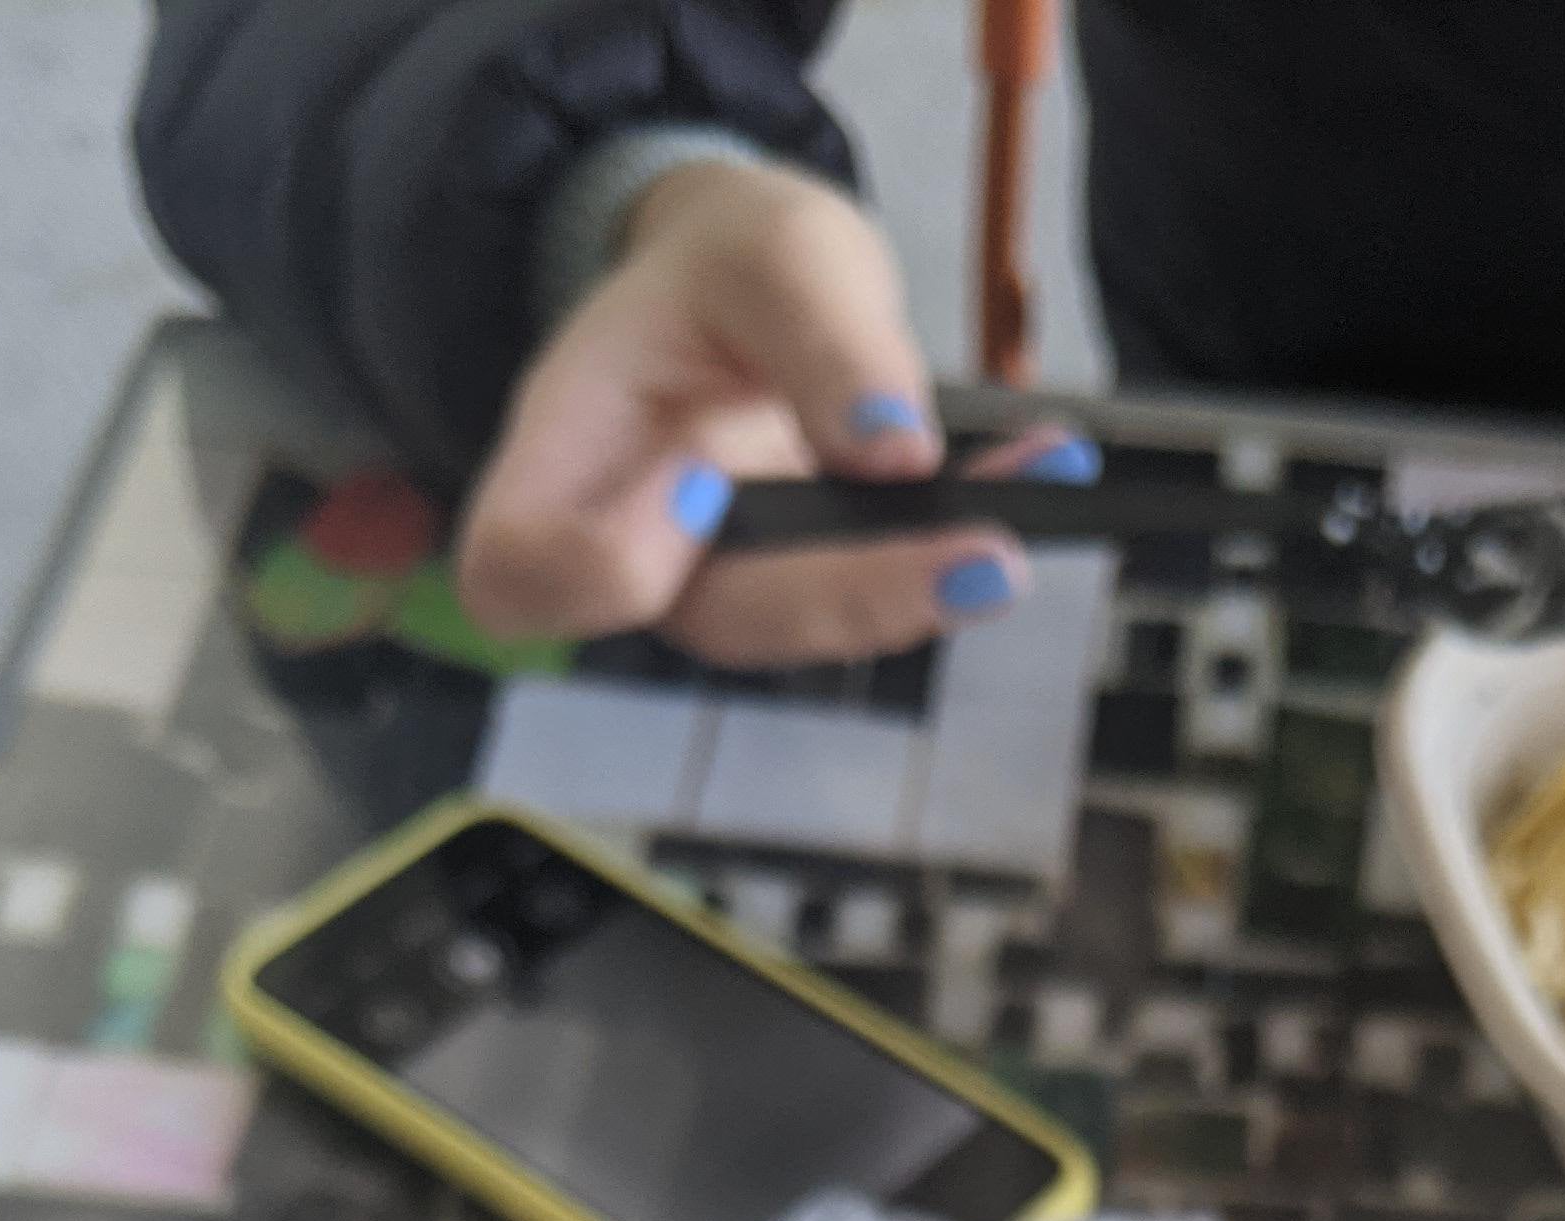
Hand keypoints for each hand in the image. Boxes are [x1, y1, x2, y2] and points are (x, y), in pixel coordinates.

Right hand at [456, 153, 1083, 664]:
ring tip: (1015, 529)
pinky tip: (1038, 477)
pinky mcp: (799, 591)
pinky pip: (874, 595)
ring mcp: (718, 584)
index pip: (526, 569)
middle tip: (976, 553)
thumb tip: (891, 450)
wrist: (758, 287)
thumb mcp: (769, 246)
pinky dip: (961, 543)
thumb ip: (818, 336)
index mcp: (561, 454)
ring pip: (804, 631)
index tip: (706, 477)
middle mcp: (632, 544)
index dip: (607, 560)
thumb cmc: (725, 268)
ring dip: (919, 586)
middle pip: (704, 621)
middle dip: (841, 596)